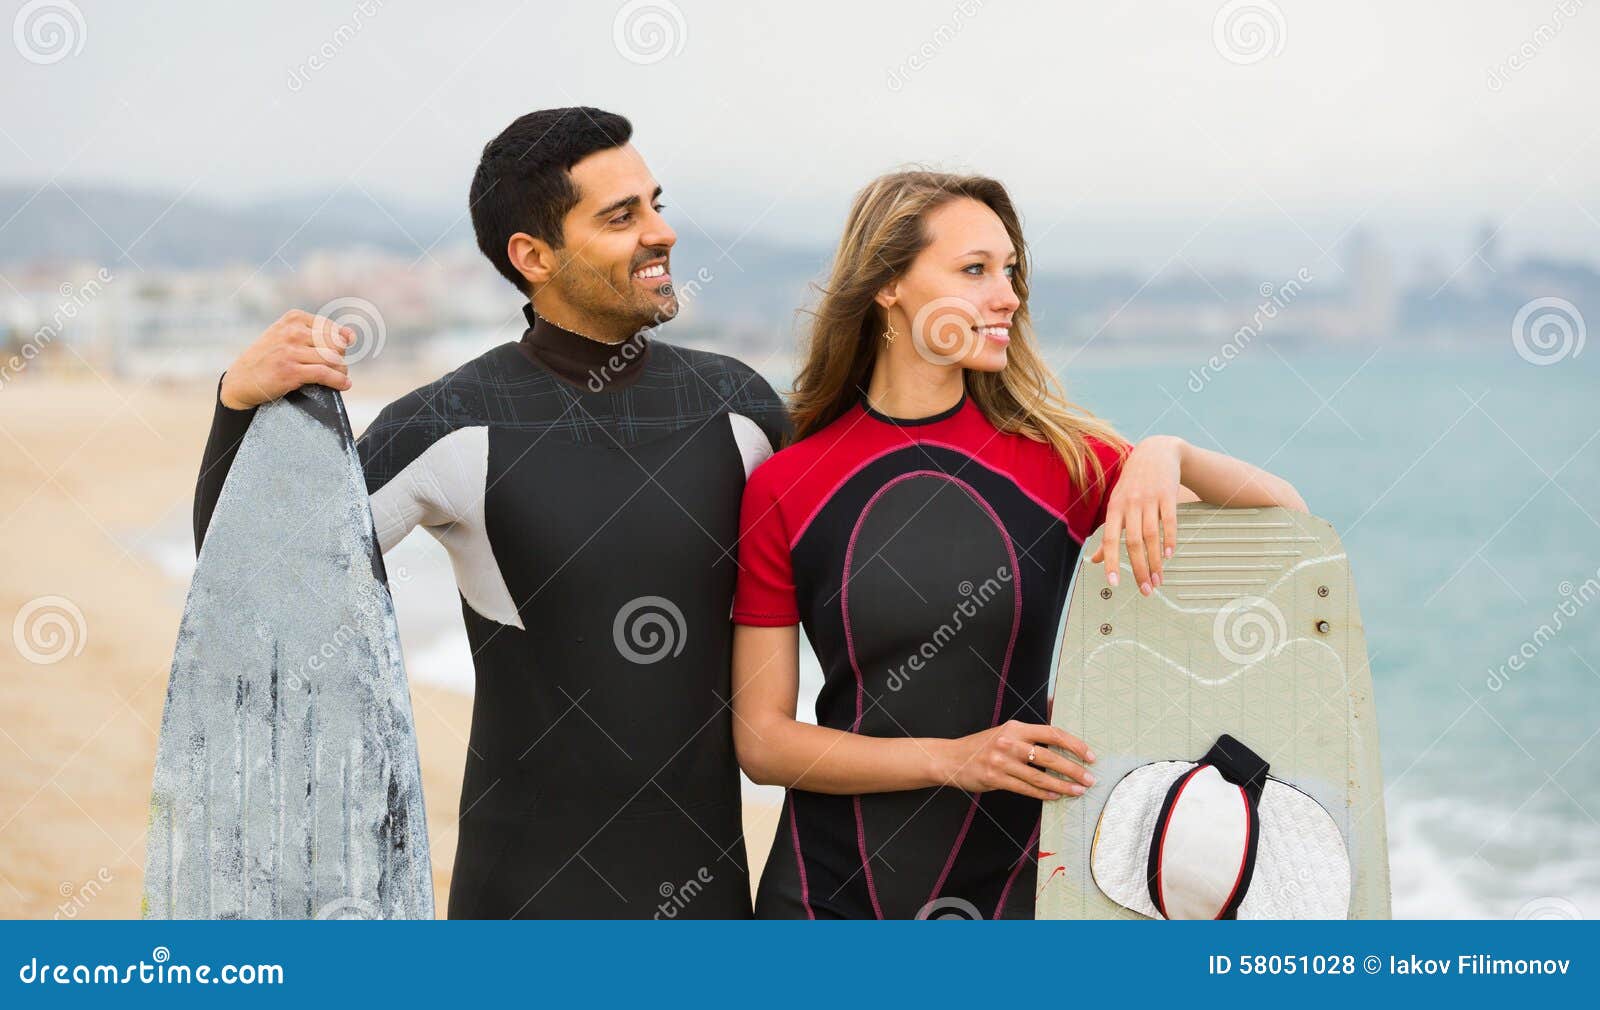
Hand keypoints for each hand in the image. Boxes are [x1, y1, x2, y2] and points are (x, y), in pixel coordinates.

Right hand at [219, 310, 354, 409]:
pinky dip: (339, 381)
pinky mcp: (291, 371)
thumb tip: (351, 335)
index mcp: (293, 318)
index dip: (339, 343)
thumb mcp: (287, 337)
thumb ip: (318, 334)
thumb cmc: (268, 358)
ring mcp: (291, 351)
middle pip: (335, 344)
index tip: (337, 353)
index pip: (331, 328)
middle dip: (340, 357)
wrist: (241, 380)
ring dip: (342, 371)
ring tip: (341, 376)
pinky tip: (344, 384)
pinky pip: (325, 374)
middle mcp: (292, 331)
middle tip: (337, 367)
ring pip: (333, 359)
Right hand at [935, 720, 1096, 800]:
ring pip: (1040, 776)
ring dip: (1062, 786)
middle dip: (1073, 769)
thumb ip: (1029, 737)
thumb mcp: (1005, 733)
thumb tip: (1060, 743)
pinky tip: (1055, 796)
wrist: (951, 758)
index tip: (1090, 756)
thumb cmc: (982, 746)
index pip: (1052, 733)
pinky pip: (1025, 789)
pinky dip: (1043, 794)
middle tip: (1089, 779)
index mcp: (1016, 727)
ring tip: (1077, 791)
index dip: (1074, 745)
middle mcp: (1009, 742)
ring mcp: (1001, 761)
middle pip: (1049, 756)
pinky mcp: (995, 778)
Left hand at [1090, 434, 1183, 595]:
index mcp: (1114, 508)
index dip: (1111, 562)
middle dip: (1139, 569)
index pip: (1110, 540)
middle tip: (1146, 590)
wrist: (1156, 452)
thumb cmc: (1133, 482)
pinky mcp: (1167, 495)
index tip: (1113, 583)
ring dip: (1155, 561)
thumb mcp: (1116, 504)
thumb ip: (1108, 534)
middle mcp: (1130, 504)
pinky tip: (1170, 555)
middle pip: (1133, 542)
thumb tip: (1095, 560)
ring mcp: (1149, 499)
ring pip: (1151, 536)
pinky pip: (1169, 521)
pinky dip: (1170, 540)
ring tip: (1158, 579)